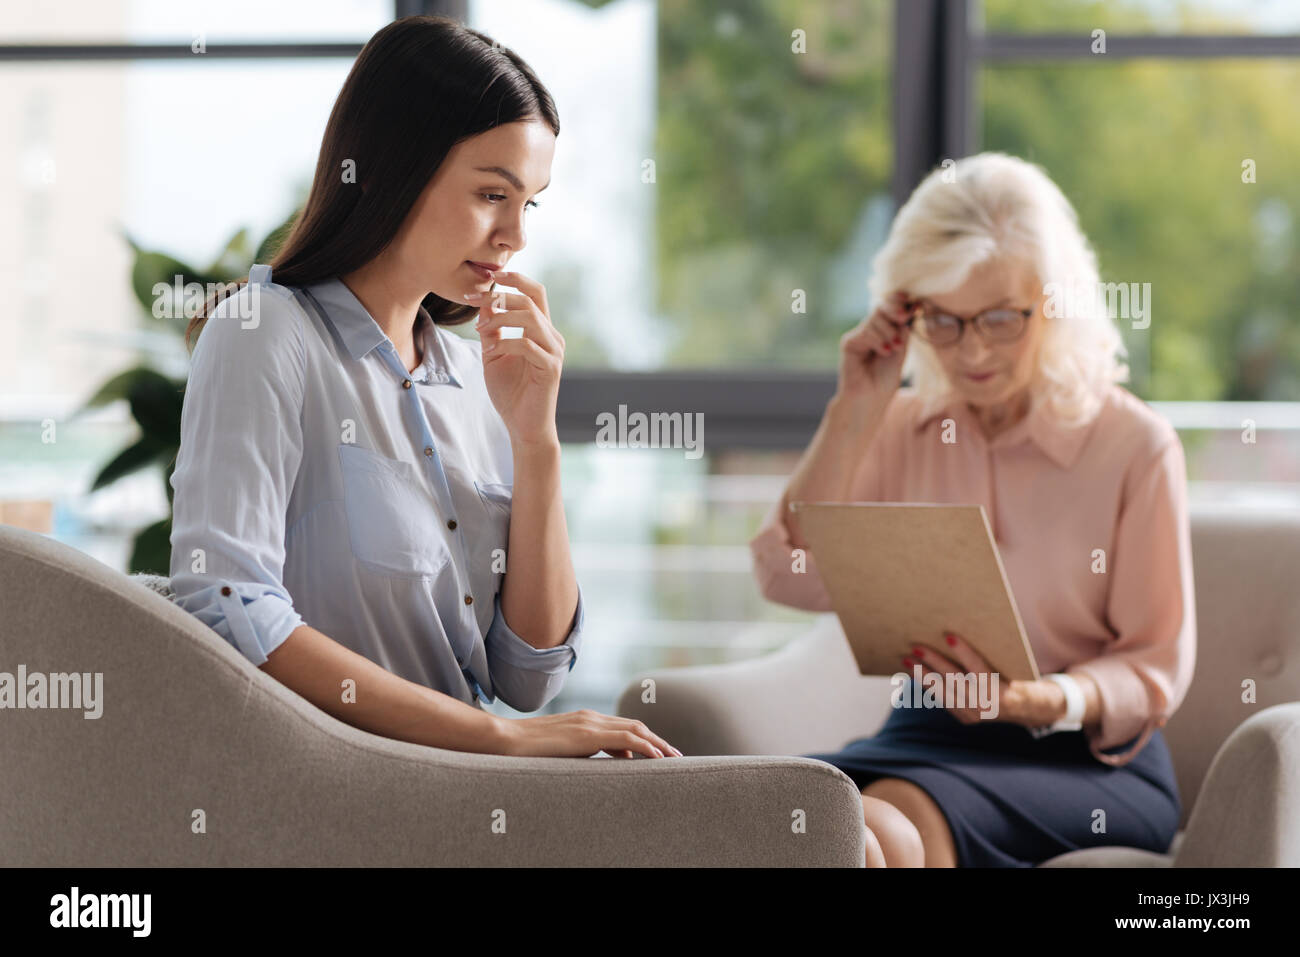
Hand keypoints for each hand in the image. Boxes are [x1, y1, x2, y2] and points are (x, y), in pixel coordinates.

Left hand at [468, 270, 565, 445]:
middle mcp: (552, 337)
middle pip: (533, 298)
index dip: (514, 279)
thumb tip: (484, 303)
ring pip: (531, 318)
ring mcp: (554, 352)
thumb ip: (493, 329)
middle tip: (474, 299)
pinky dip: (504, 343)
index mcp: (542, 330)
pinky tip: (488, 350)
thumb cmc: (511, 392)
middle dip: (501, 294)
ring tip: (479, 330)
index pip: (534, 293)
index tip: (486, 277)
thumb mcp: (494, 354)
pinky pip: (527, 345)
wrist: (523, 426)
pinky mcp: (550, 368)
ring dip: (501, 317)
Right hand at [497, 709, 683, 758]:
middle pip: (636, 726)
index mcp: (585, 720)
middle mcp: (591, 717)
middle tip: (676, 757)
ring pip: (636, 730)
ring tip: (674, 759)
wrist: (505, 740)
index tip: (659, 754)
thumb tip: (596, 764)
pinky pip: (626, 738)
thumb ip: (579, 753)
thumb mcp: (559, 751)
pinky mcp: (587, 735)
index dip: (645, 739)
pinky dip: (646, 747)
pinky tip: (657, 758)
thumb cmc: (526, 750)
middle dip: (658, 741)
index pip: (624, 727)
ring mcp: (590, 723)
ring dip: (658, 744)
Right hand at [836, 290, 912, 407]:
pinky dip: (878, 340)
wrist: (870, 399)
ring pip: (874, 319)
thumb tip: (910, 309)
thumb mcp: (901, 352)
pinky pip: (866, 331)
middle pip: (881, 307)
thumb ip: (902, 331)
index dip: (900, 301)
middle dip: (895, 310)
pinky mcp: (849, 342)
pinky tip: (884, 352)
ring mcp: (858, 336)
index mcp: (883, 331)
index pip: (889, 308)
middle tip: (904, 317)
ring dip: (889, 332)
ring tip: (894, 349)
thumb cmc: (885, 380)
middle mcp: (869, 331)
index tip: (915, 304)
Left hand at [903, 631, 1066, 728]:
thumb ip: (989, 654)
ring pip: (945, 693)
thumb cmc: (1015, 675)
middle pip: (955, 680)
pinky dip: (929, 687)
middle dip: (933, 662)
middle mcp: (987, 705)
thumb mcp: (1009, 664)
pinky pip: (944, 701)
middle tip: (915, 647)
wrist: (1026, 707)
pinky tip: (916, 674)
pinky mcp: (966, 719)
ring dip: (923, 676)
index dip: (963, 651)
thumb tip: (957, 634)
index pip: (978, 668)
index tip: (947, 635)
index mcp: (1001, 689)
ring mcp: (975, 714)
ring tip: (907, 660)